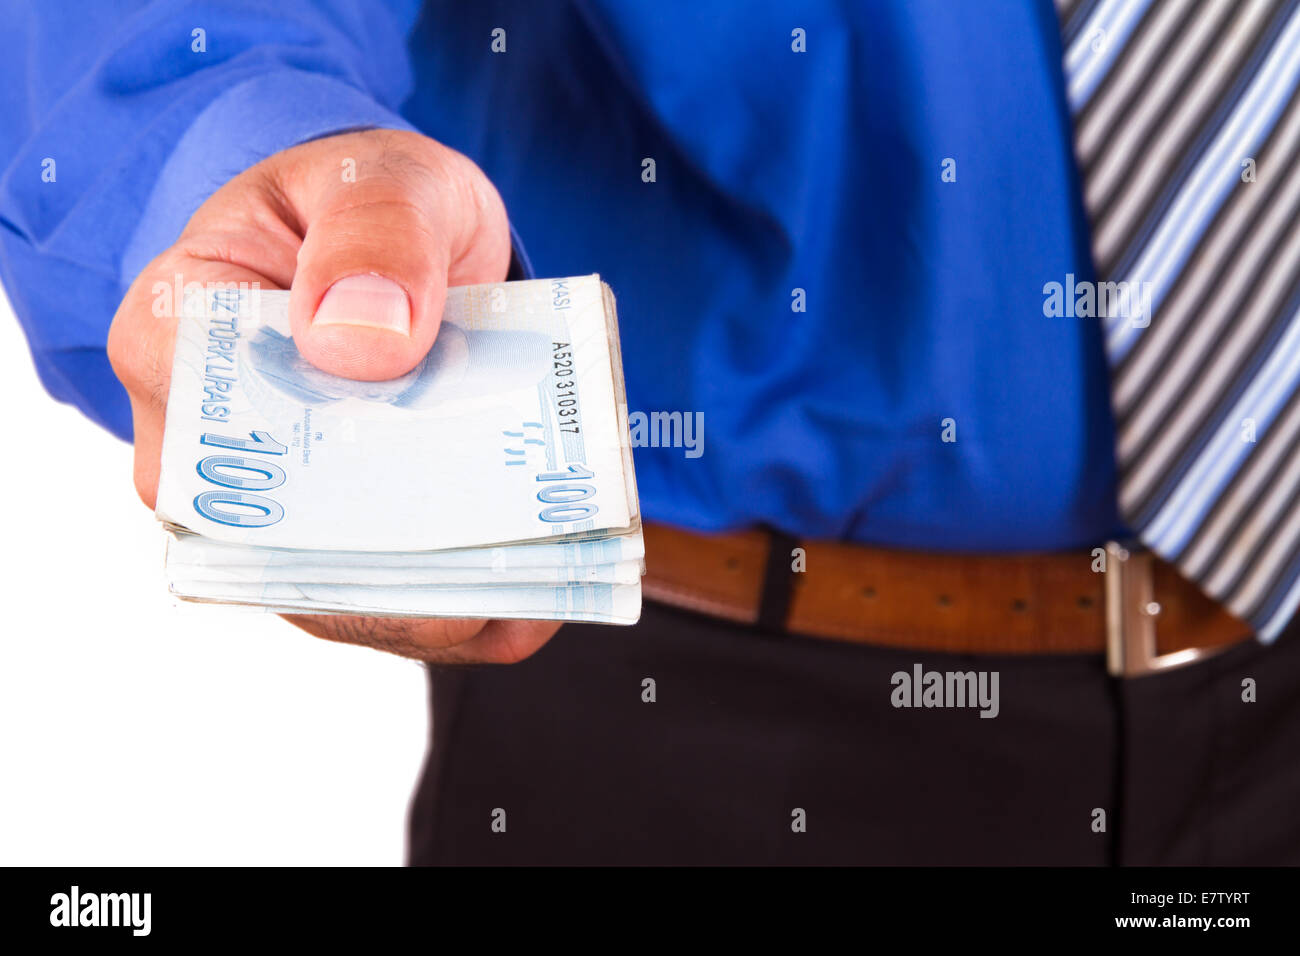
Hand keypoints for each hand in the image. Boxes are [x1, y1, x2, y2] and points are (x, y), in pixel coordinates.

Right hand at [108, 129, 558, 663]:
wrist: (391, 231)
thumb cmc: (362, 196)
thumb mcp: (383, 178)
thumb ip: (374, 235)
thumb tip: (359, 343)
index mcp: (178, 344)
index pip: (210, 445)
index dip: (302, 499)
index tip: (409, 526)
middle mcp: (205, 443)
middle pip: (278, 545)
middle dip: (388, 582)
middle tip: (494, 597)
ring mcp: (266, 495)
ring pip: (331, 589)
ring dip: (429, 610)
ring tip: (527, 606)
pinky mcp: (328, 526)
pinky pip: (375, 589)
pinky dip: (449, 606)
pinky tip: (524, 607)